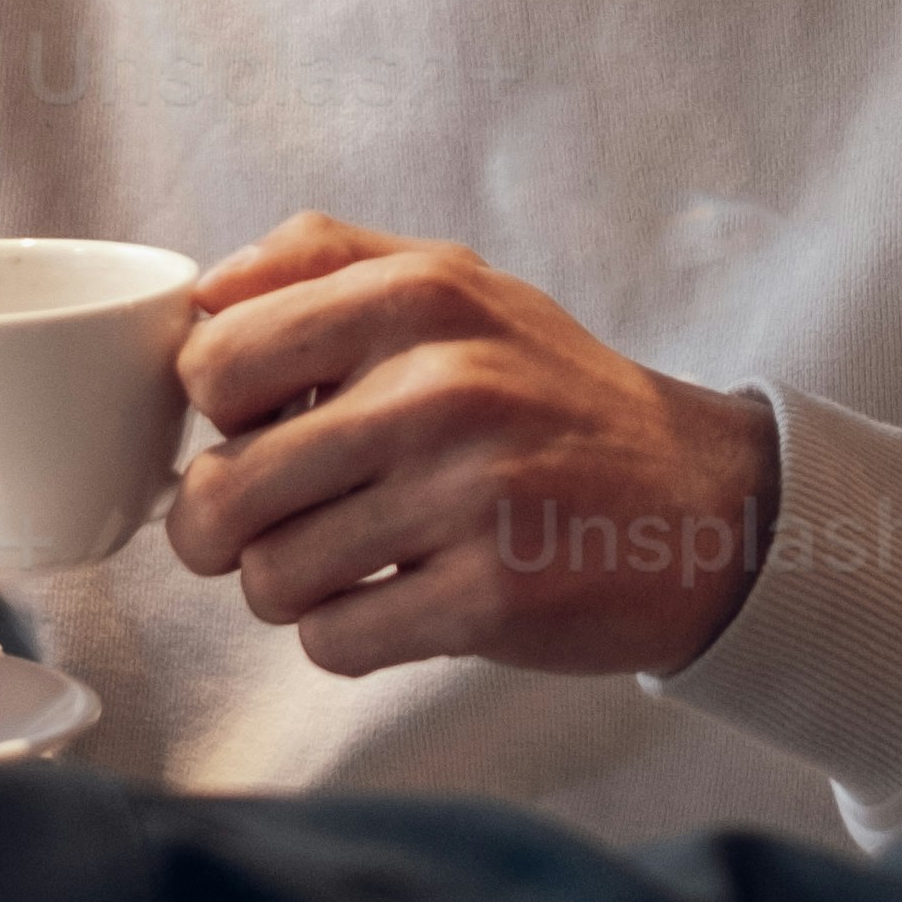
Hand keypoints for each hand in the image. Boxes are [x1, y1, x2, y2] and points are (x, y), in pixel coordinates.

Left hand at [167, 211, 775, 681]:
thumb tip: (199, 295)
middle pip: (221, 490)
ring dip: (286, 588)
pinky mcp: (492, 597)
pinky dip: (343, 636)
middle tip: (260, 525)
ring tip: (342, 562)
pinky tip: (392, 602)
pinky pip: (334, 643)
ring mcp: (471, 496)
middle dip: (218, 527)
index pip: (213, 361)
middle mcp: (443, 387)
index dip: (215, 411)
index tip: (260, 426)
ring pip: (269, 579)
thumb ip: (324, 259)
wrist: (702, 504)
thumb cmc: (549, 395)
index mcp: (419, 296)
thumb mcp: (458, 284)